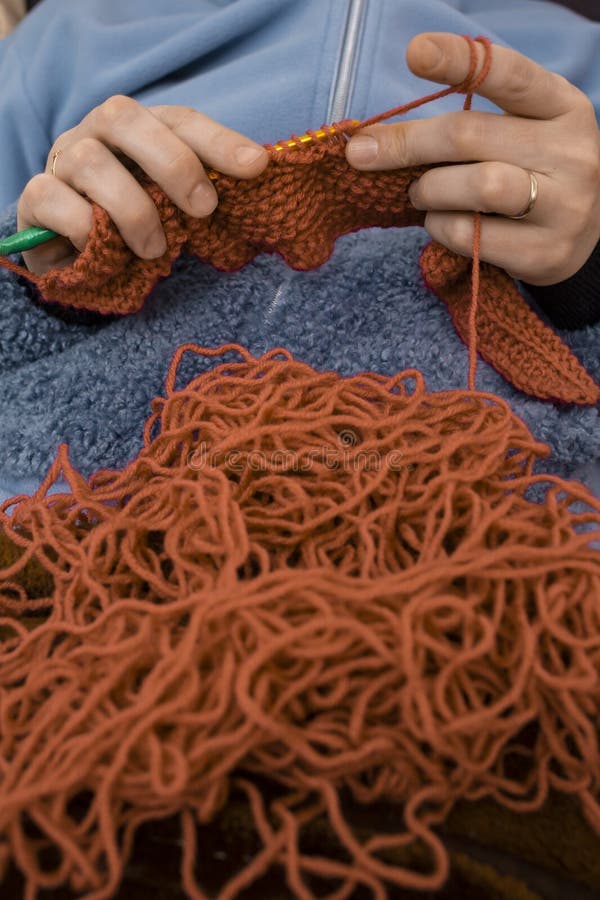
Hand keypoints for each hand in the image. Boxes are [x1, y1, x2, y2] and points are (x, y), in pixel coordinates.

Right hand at [17, 97, 268, 274]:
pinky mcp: (37, 196)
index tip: (256, 166)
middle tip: (205, 209)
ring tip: (155, 249)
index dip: (218, 140)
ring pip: (90, 162)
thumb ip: (205, 191)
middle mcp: (97, 132)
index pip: (179, 119)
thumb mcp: (174, 205)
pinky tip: (103, 249)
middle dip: (173, 164)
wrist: (77, 254)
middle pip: (125, 118)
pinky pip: (56, 201)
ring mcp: (63, 160)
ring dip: (133, 210)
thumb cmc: (135, 223)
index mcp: (139, 127)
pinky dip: (85, 228)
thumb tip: (258, 178)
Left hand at [346, 32, 599, 285]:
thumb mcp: (522, 132)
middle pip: (471, 135)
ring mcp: (564, 205)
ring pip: (477, 186)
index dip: (458, 61)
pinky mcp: (545, 252)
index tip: (414, 53)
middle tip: (364, 152)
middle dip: (407, 142)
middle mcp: (571, 151)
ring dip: (429, 190)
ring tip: (419, 194)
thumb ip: (471, 122)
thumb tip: (378, 136)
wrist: (588, 236)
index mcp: (562, 107)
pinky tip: (441, 223)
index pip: (508, 74)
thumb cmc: (535, 174)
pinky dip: (441, 227)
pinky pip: (473, 235)